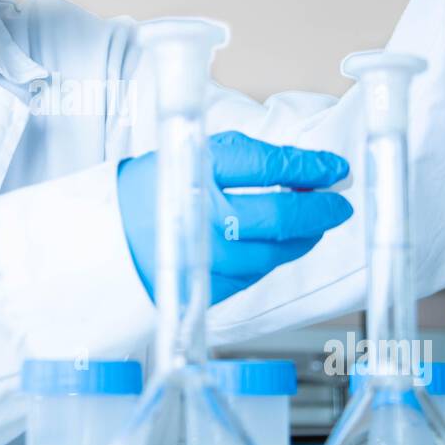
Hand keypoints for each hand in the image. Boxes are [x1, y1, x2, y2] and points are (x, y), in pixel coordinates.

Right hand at [117, 130, 351, 304]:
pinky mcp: (209, 288)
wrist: (106, 242)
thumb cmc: (146, 193)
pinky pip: (258, 273)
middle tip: (339, 202)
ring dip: (306, 236)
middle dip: (321, 208)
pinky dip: (277, 257)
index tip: (333, 168)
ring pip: (277, 251)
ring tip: (317, 222)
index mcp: (195, 173)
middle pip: (281, 215)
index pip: (268, 167)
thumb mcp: (185, 156)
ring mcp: (207, 259)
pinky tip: (284, 244)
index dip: (309, 168)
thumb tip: (297, 164)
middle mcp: (203, 219)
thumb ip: (238, 158)